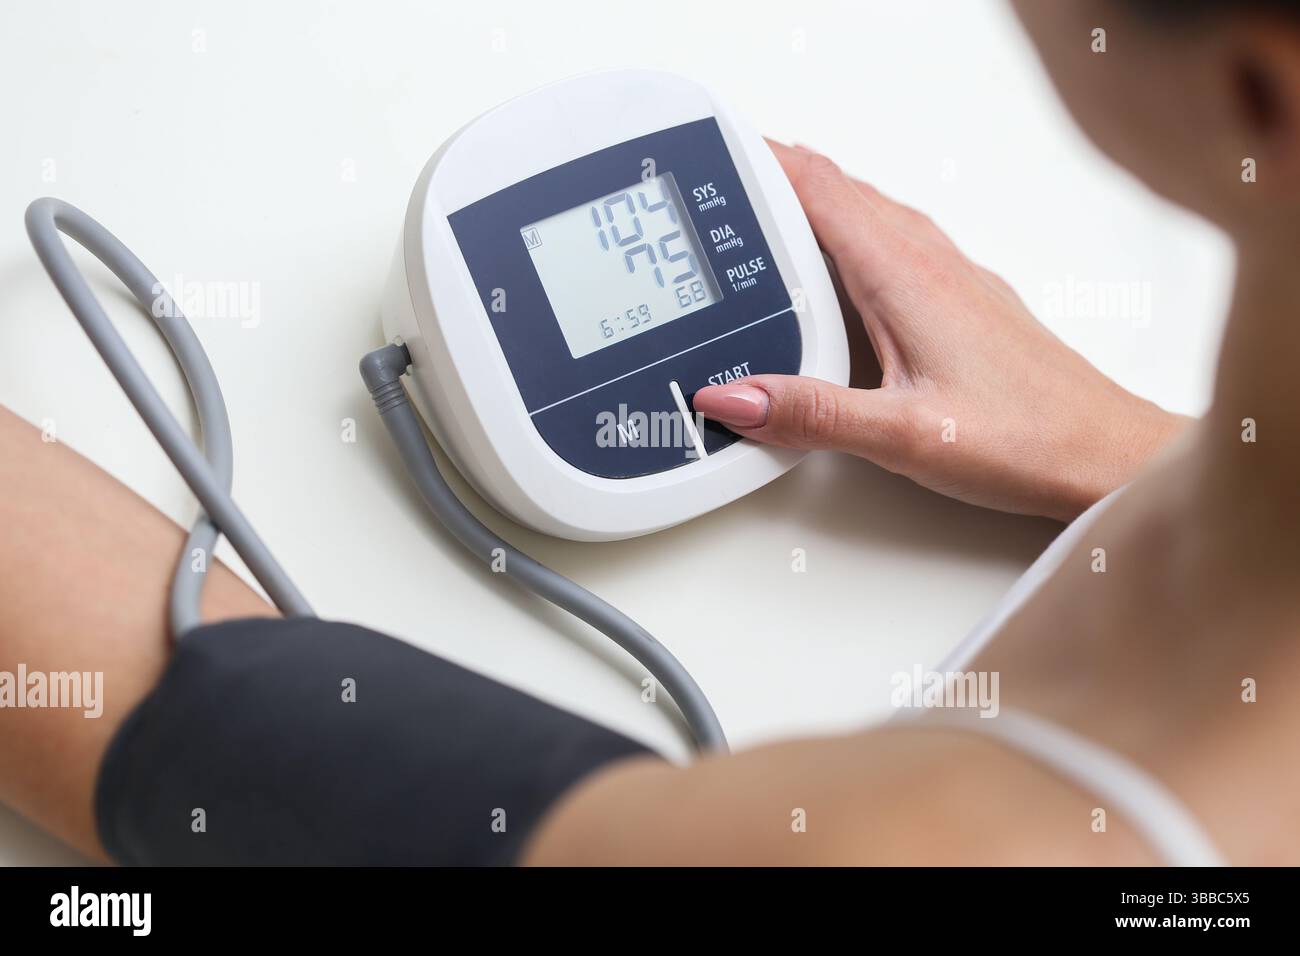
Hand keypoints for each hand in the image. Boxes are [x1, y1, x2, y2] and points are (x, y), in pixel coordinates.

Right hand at [693, 142, 1187, 521]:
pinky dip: (846, 236)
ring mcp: (949, 275)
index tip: (715, 157)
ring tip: (761, 219)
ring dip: (811, 204)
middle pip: (838, 188)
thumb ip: (812, 414)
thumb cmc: (1028, 437)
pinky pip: (890, 243)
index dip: (763, 161)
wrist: (1104, 452)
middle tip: (721, 184)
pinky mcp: (960, 299)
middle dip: (775, 176)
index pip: (820, 187)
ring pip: (866, 212)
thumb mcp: (902, 435)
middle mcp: (929, 261)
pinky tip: (834, 274)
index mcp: (905, 274)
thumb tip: (734, 396)